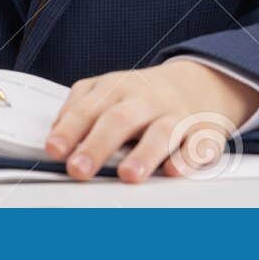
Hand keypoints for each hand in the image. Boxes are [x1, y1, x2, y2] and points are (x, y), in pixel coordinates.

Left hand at [43, 62, 258, 182]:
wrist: (197, 84)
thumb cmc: (142, 97)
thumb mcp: (107, 92)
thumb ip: (79, 112)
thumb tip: (55, 139)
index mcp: (117, 89)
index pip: (89, 108)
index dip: (70, 129)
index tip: (55, 149)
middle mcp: (145, 101)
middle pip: (120, 118)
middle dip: (98, 145)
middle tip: (79, 169)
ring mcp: (175, 115)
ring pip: (161, 131)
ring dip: (144, 154)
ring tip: (128, 175)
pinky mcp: (203, 132)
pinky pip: (199, 144)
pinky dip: (188, 157)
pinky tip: (174, 170)